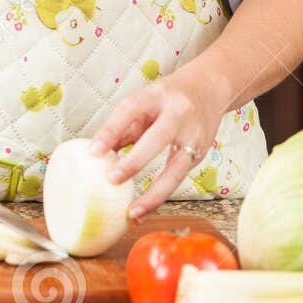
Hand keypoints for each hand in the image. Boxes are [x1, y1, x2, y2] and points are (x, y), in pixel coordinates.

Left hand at [87, 70, 231, 219]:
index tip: (93, 152)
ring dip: (153, 194)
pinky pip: (179, 178)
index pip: (130, 110)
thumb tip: (96, 154)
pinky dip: (161, 195)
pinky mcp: (201, 153)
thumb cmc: (166, 98)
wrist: (208, 88)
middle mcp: (178, 113)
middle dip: (135, 161)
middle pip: (158, 138)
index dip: (111, 131)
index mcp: (157, 95)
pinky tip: (145, 210)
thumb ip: (122, 126)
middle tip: (112, 180)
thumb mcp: (143, 101)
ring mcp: (194, 135)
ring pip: (175, 168)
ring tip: (132, 213)